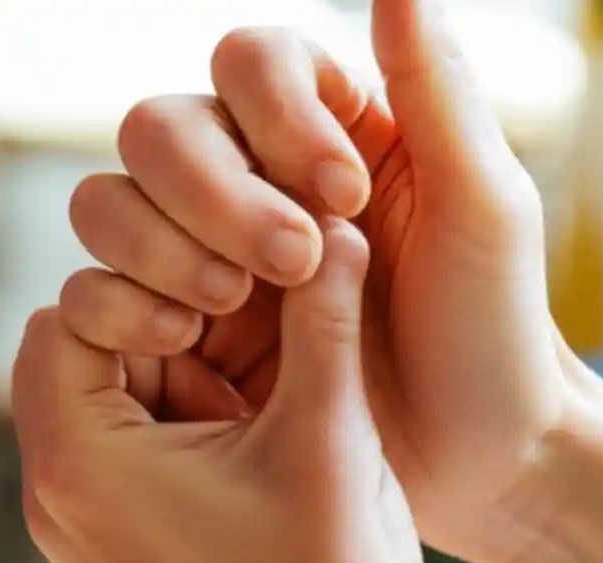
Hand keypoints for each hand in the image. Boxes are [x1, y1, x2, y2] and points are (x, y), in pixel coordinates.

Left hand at [13, 223, 461, 562]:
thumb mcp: (329, 430)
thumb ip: (326, 313)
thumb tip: (338, 226)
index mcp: (81, 465)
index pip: (74, 312)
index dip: (152, 285)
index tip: (229, 300)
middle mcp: (64, 497)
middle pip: (88, 346)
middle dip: (171, 320)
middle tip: (251, 321)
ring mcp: (94, 527)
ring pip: (120, 392)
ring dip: (191, 367)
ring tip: (268, 385)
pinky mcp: (129, 545)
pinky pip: (140, 445)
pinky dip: (195, 416)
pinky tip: (264, 427)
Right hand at [62, 0, 590, 562]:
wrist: (480, 459)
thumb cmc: (495, 328)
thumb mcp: (486, 206)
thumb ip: (437, 91)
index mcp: (335, 131)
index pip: (251, 63)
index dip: (278, 118)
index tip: (344, 195)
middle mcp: (260, 180)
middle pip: (162, 127)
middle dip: (212, 192)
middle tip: (290, 264)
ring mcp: (214, 257)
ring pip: (112, 200)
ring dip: (158, 243)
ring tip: (231, 306)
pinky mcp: (186, 330)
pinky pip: (106, 289)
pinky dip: (127, 304)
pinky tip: (193, 345)